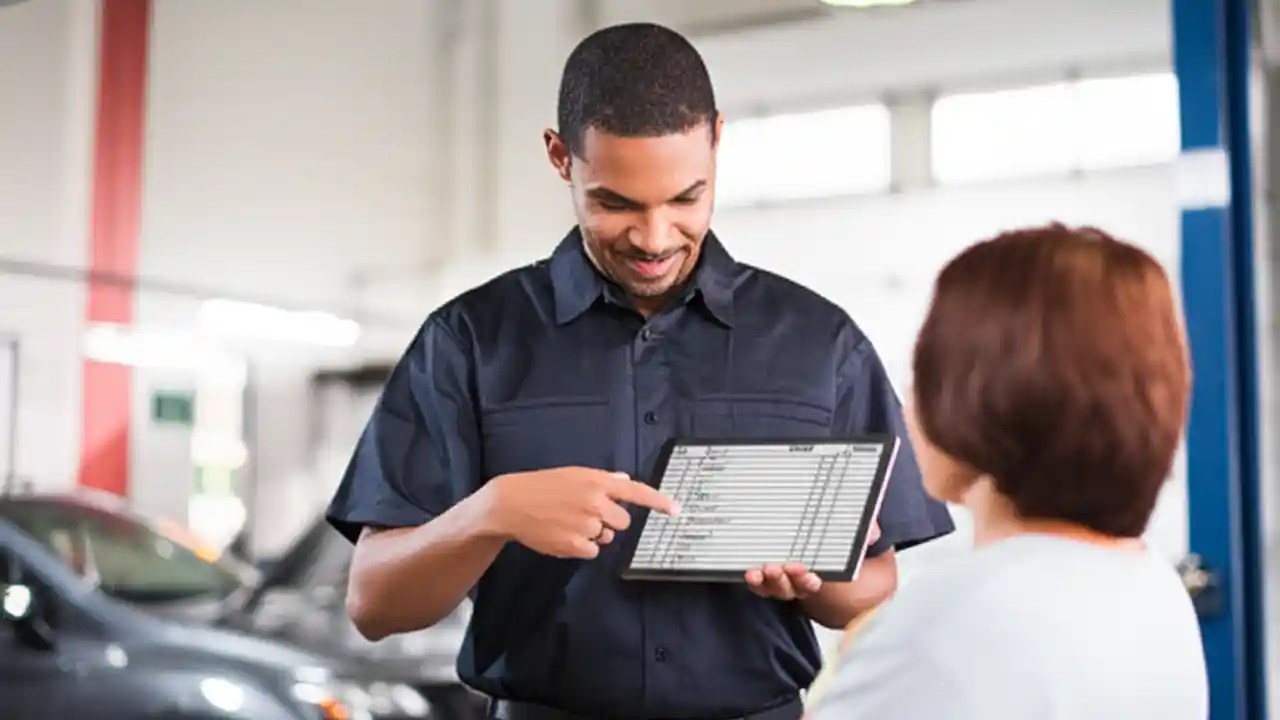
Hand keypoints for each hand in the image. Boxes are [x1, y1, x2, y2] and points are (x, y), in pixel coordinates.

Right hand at [486, 467, 679, 559]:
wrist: (511, 504)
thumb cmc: (543, 486)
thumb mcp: (573, 474)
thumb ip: (602, 480)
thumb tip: (625, 480)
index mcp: (596, 481)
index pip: (635, 491)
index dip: (658, 501)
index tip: (676, 509)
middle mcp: (595, 502)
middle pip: (623, 521)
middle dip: (610, 521)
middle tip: (587, 514)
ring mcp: (585, 525)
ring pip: (607, 537)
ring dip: (594, 534)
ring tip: (569, 523)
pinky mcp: (574, 545)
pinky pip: (593, 551)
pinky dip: (582, 547)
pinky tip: (564, 535)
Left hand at [744, 521, 881, 601]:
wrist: (824, 525)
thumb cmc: (839, 532)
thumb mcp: (856, 528)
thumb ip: (866, 530)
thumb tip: (871, 533)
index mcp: (821, 573)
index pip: (814, 583)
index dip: (808, 582)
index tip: (807, 574)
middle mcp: (800, 580)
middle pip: (791, 589)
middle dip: (785, 581)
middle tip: (781, 568)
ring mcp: (782, 577)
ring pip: (773, 588)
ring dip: (766, 582)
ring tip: (759, 572)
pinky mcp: (766, 571)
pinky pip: (759, 582)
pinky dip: (754, 581)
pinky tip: (750, 573)